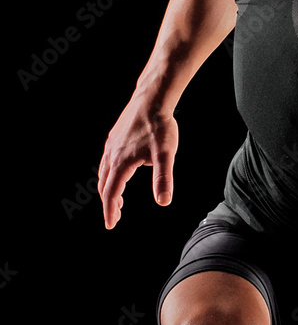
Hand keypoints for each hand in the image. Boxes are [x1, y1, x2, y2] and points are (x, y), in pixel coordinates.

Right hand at [98, 97, 178, 228]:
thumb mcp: (165, 154)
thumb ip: (163, 179)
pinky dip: (110, 174)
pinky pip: (107, 161)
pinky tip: (122, 173)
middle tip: (115, 216)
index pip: (111, 193)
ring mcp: (111, 145)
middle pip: (104, 185)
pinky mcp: (115, 138)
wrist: (152, 99)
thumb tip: (163, 201)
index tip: (110, 225)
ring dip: (109, 188)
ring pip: (104, 172)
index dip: (110, 211)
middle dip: (108, 202)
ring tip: (119, 200)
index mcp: (121, 162)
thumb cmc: (159, 125)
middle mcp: (111, 154)